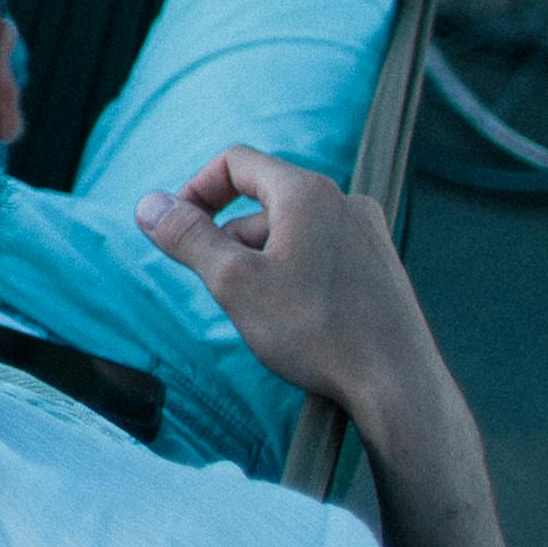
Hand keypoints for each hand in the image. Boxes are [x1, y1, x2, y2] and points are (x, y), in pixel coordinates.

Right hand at [128, 149, 454, 431]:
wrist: (398, 385)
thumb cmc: (317, 332)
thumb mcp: (233, 283)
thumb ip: (187, 237)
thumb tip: (148, 205)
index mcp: (307, 193)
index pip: (236, 162)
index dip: (196, 190)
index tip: (177, 230)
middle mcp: (344, 202)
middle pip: (264, 200)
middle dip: (229, 238)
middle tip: (220, 289)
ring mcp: (369, 234)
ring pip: (293, 231)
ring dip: (262, 260)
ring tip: (262, 314)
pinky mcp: (382, 267)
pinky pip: (323, 253)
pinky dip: (296, 274)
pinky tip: (298, 321)